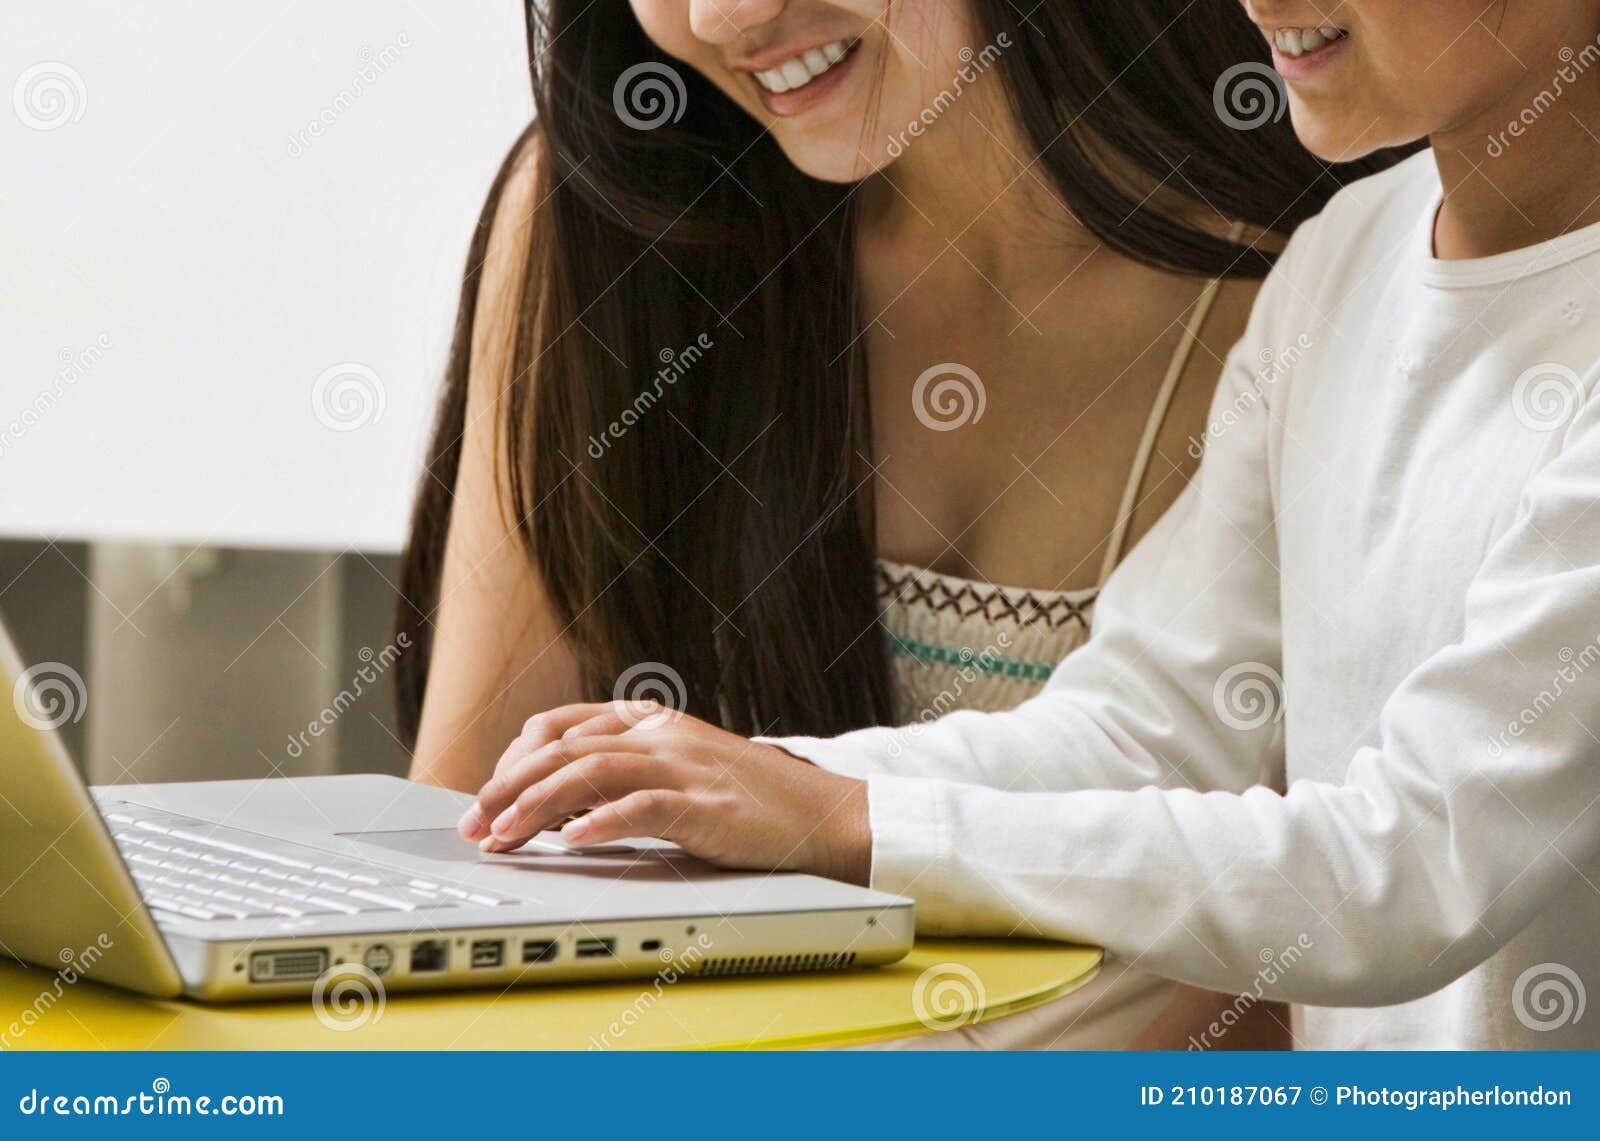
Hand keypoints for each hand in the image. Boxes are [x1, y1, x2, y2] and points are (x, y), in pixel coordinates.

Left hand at [456, 701, 871, 883]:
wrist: (822, 815)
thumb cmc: (747, 800)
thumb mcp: (677, 770)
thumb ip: (621, 773)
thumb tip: (551, 803)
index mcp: (648, 721)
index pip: (557, 726)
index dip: (512, 763)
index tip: (485, 802)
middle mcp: (660, 735)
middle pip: (562, 748)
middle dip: (507, 788)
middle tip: (473, 826)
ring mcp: (685, 766)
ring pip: (590, 772)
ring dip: (536, 806)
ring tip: (505, 837)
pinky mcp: (708, 805)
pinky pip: (644, 806)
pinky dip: (602, 822)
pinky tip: (572, 841)